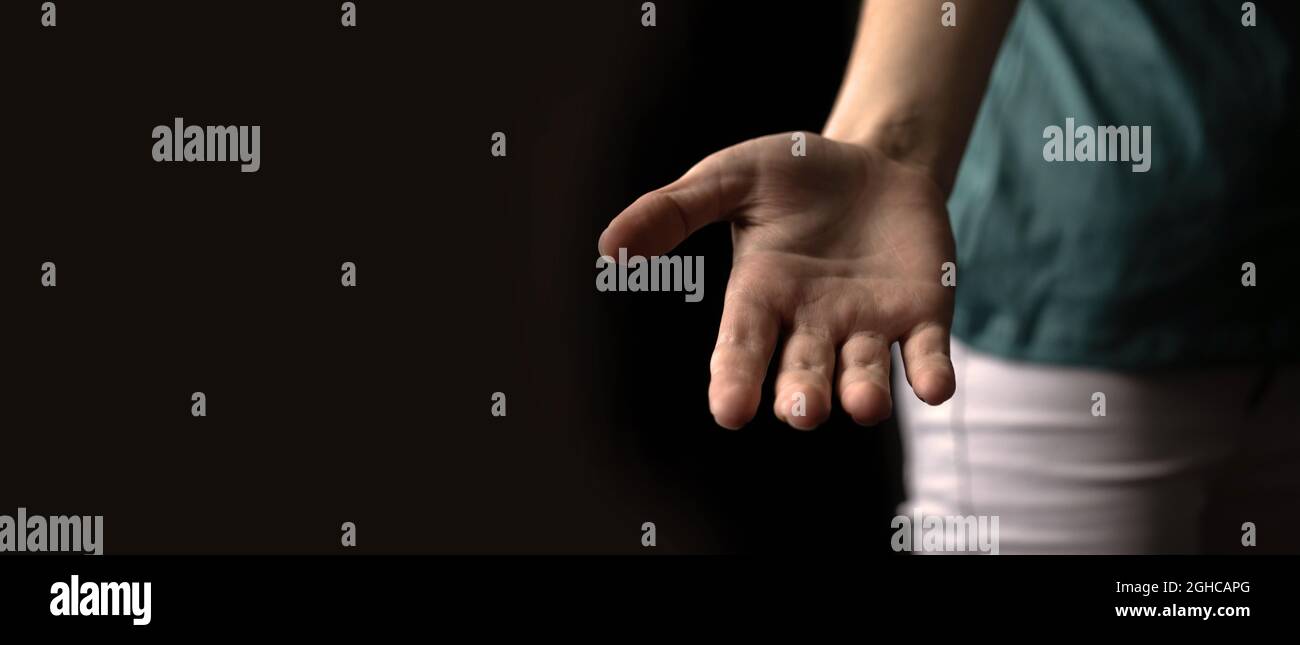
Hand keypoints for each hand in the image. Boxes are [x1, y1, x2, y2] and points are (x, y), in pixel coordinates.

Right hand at [599, 133, 956, 429]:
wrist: (873, 159)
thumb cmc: (789, 176)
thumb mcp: (729, 178)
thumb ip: (673, 211)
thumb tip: (608, 249)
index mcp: (760, 297)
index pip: (742, 347)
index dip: (735, 379)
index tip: (730, 411)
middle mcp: (811, 325)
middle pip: (804, 372)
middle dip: (802, 394)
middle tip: (801, 411)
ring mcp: (868, 325)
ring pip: (864, 373)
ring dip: (864, 392)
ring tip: (861, 405)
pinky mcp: (922, 314)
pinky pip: (926, 353)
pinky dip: (931, 374)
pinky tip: (935, 388)